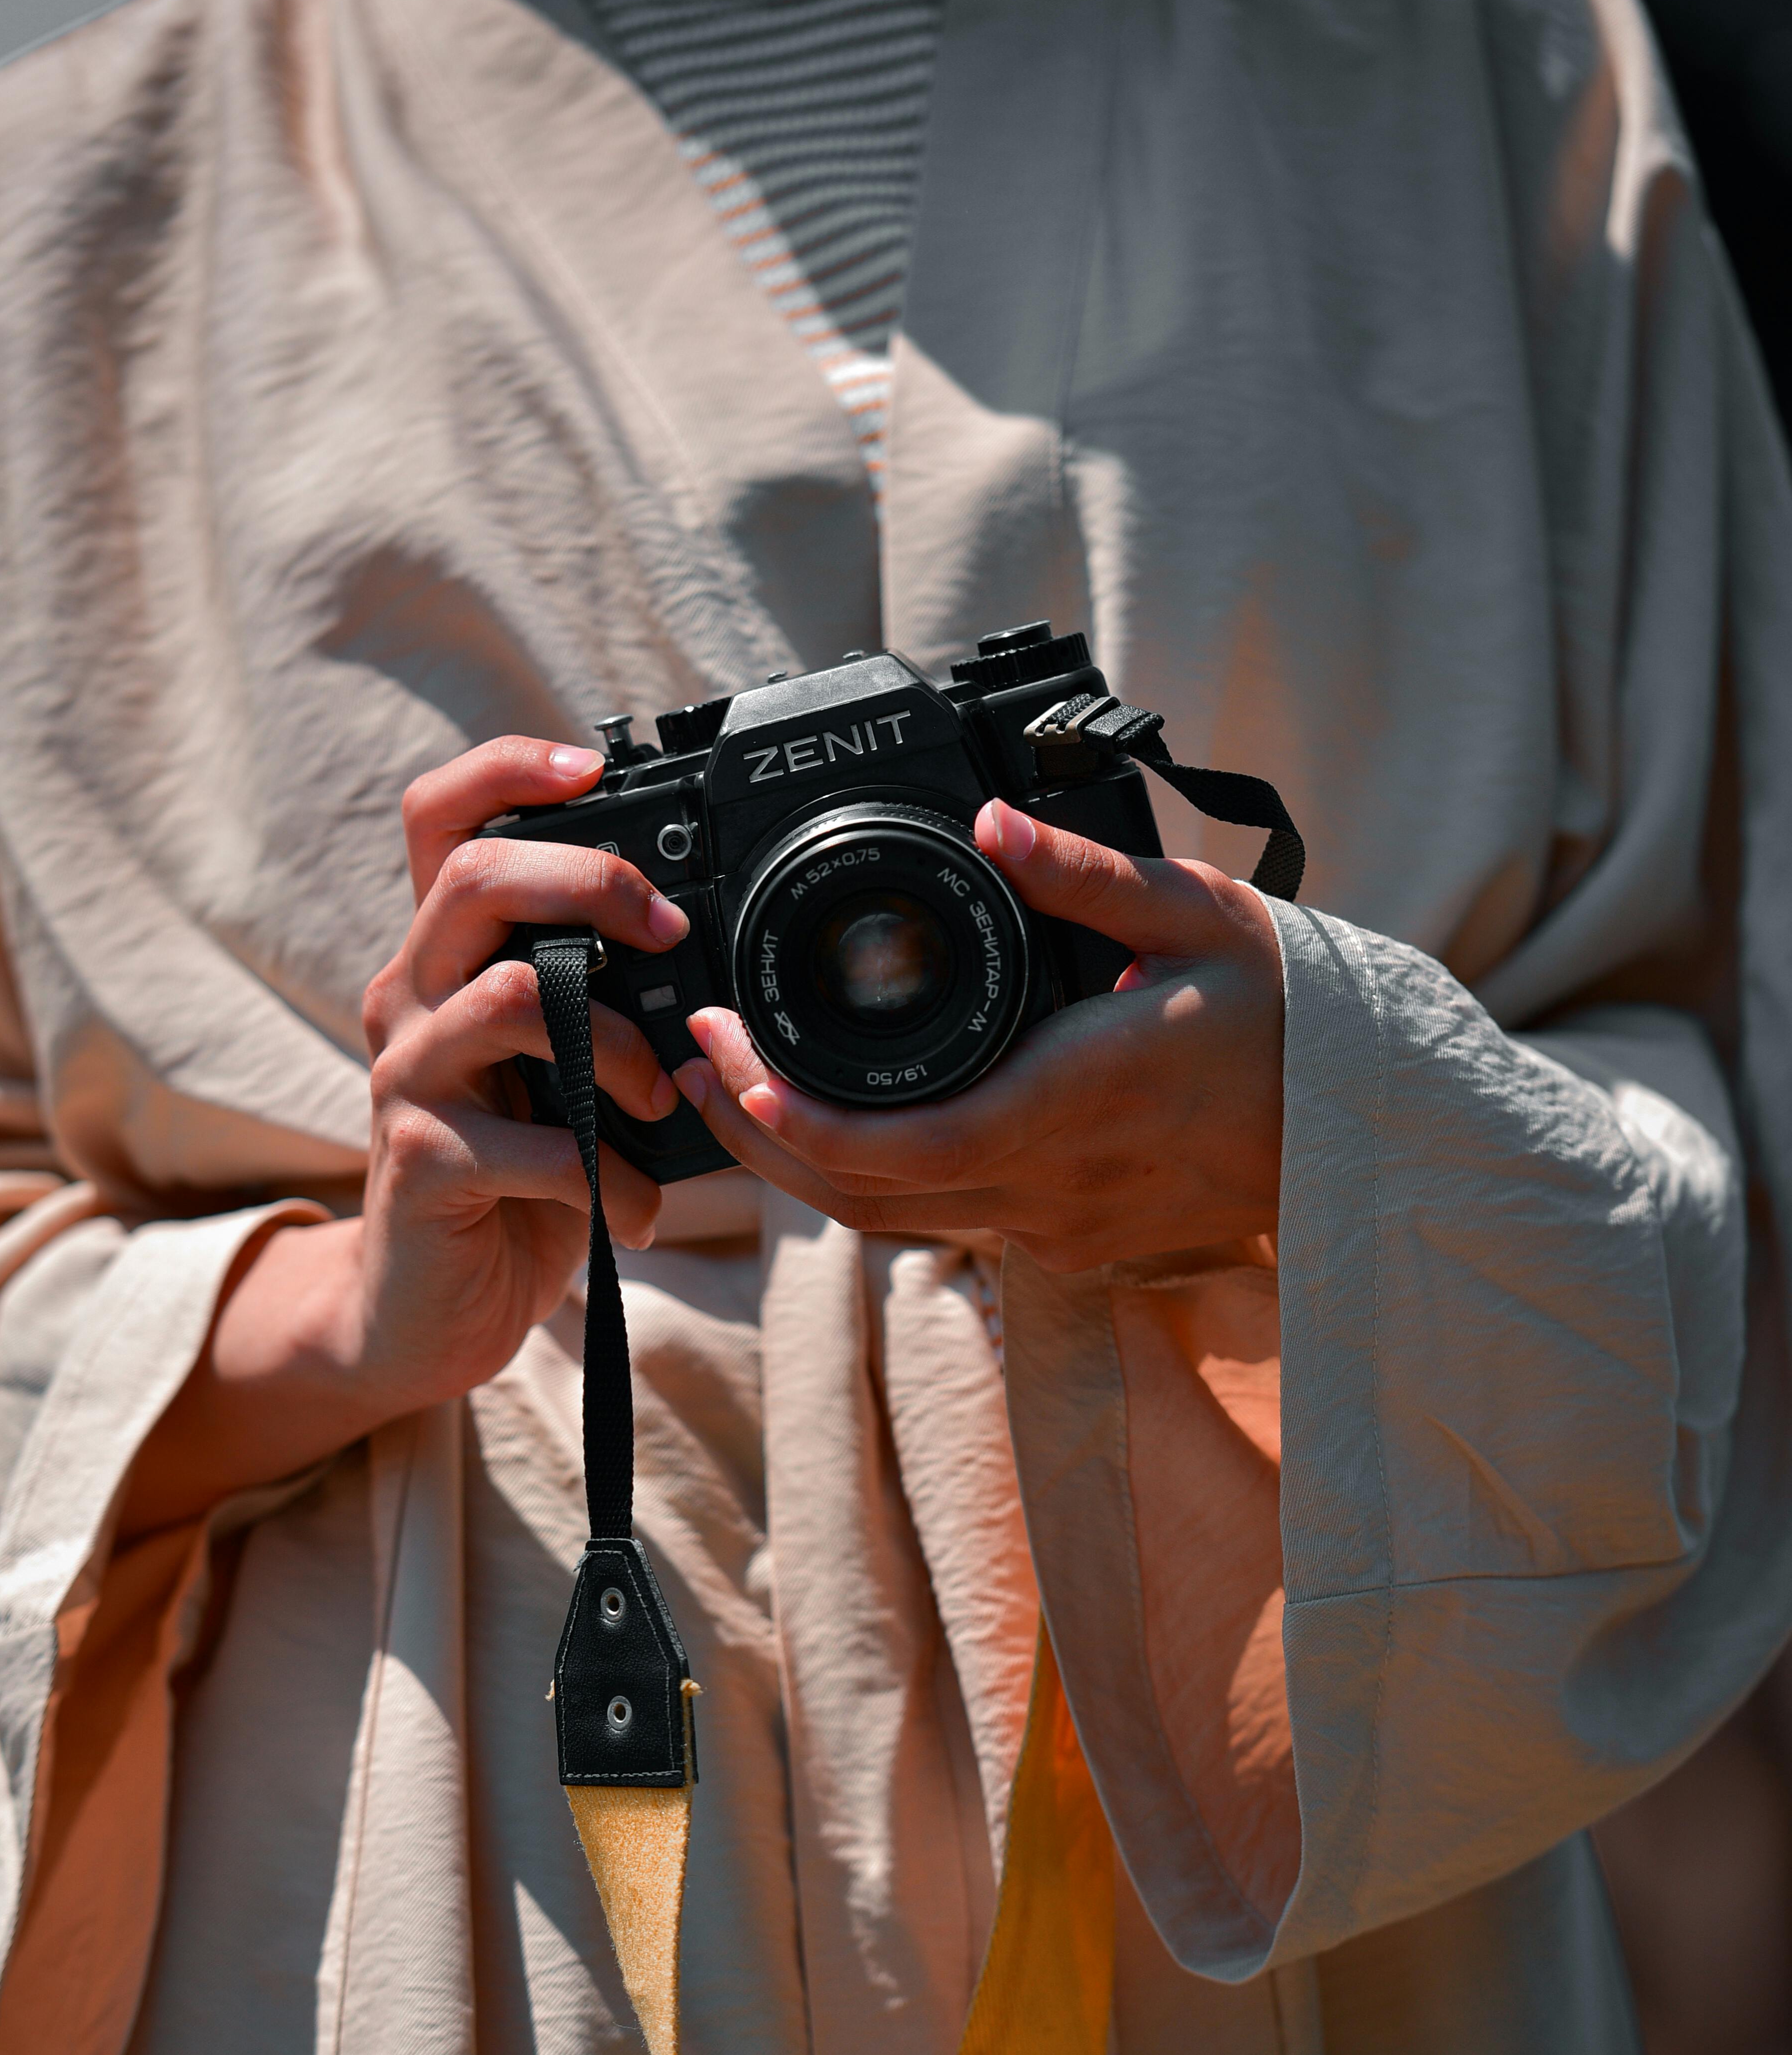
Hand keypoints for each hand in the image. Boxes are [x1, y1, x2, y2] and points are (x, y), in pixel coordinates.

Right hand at [122, 737, 686, 1529]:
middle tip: (665, 934)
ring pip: (512, 997)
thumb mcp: (558, 1069)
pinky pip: (533, 1142)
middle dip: (590, 883)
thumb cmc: (516, 1176)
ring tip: (658, 1107)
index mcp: (445, 959)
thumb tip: (699, 949)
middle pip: (475, 878)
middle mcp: (410, 999)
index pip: (441, 818)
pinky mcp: (422, 1162)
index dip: (507, 767)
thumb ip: (595, 1001)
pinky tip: (634, 1211)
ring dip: (616, 1050)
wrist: (429, 1309)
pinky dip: (607, 1180)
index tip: (593, 764)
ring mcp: (407, 1078)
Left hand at [673, 799, 1283, 1273]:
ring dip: (803, 1168)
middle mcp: (1052, 1183)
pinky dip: (871, 1181)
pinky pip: (943, 1221)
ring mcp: (1057, 1223)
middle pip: (865, 1197)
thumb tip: (991, 815)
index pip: (903, 1145)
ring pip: (893, 1221)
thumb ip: (1085, 871)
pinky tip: (835, 1127)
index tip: (731, 1060)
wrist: (1360, 1122)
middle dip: (760, 1140)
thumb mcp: (1195, 912)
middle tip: (694, 1067)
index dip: (797, 1122)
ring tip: (734, 1096)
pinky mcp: (1067, 1239)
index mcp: (1072, 1103)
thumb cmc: (1282, 1012)